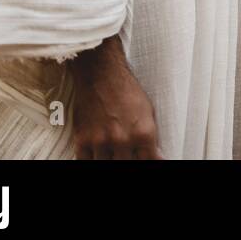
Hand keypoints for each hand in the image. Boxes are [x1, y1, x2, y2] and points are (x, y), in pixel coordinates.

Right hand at [69, 34, 162, 158]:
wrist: (102, 74)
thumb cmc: (127, 90)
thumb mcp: (149, 112)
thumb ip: (151, 138)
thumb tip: (157, 157)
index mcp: (143, 133)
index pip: (148, 161)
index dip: (148, 163)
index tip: (144, 160)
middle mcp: (123, 140)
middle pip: (125, 165)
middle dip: (127, 160)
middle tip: (126, 154)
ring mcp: (101, 141)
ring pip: (105, 165)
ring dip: (110, 160)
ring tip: (113, 153)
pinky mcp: (83, 139)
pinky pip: (85, 161)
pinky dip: (92, 159)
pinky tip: (98, 155)